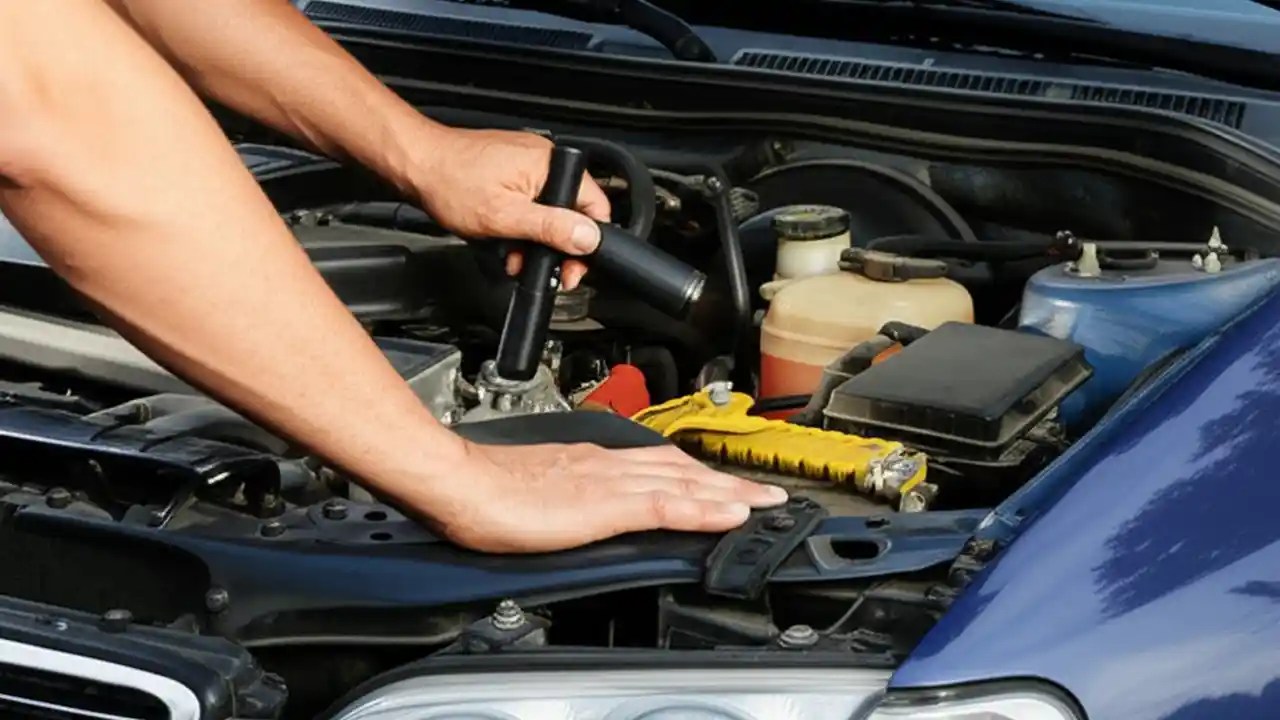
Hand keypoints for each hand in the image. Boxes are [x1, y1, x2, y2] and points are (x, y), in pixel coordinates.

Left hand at [411, 126, 610, 289]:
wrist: (416, 164)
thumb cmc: (451, 182)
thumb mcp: (505, 216)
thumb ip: (551, 228)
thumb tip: (589, 238)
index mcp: (550, 164)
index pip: (594, 207)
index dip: (587, 243)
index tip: (571, 267)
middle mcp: (543, 159)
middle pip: (571, 212)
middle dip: (554, 246)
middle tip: (538, 267)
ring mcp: (526, 164)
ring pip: (547, 212)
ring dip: (533, 240)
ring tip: (512, 254)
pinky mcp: (510, 171)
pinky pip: (529, 203)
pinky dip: (520, 225)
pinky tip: (503, 238)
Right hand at [414, 442, 788, 552]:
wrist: (459, 480)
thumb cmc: (481, 487)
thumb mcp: (534, 487)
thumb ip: (561, 495)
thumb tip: (572, 507)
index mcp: (590, 461)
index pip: (657, 465)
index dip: (696, 474)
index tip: (724, 483)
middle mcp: (608, 464)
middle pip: (682, 470)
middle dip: (726, 481)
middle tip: (766, 491)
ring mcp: (610, 481)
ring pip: (685, 483)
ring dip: (730, 492)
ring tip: (765, 502)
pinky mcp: (606, 504)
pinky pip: (668, 504)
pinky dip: (705, 508)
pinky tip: (732, 514)